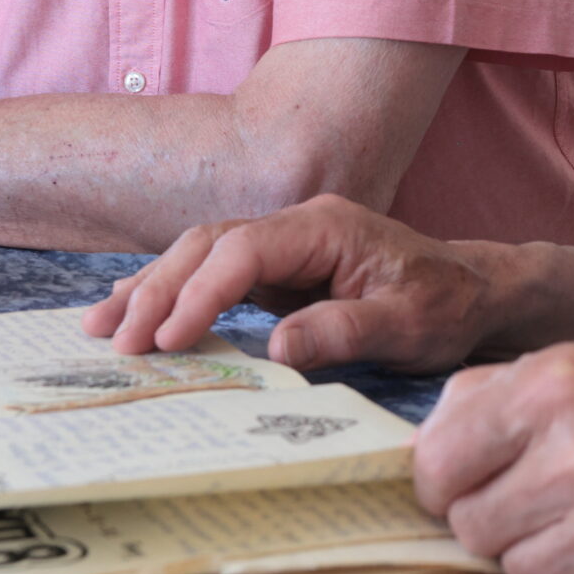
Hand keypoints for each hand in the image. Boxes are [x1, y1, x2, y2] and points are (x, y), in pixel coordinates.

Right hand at [84, 193, 502, 370]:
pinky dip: (173, 295)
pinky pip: (213, 274)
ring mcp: (284, 245)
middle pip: (210, 243)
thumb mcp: (408, 326)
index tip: (170, 340)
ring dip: (153, 288)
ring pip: (201, 254)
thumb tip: (275, 347)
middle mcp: (297, 225)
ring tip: (101, 327)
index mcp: (326, 227)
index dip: (202, 292)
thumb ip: (344, 332)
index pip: (245, 251)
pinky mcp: (277, 270)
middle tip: (118, 342)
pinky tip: (136, 317)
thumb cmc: (445, 305)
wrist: (472, 291)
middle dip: (160, 289)